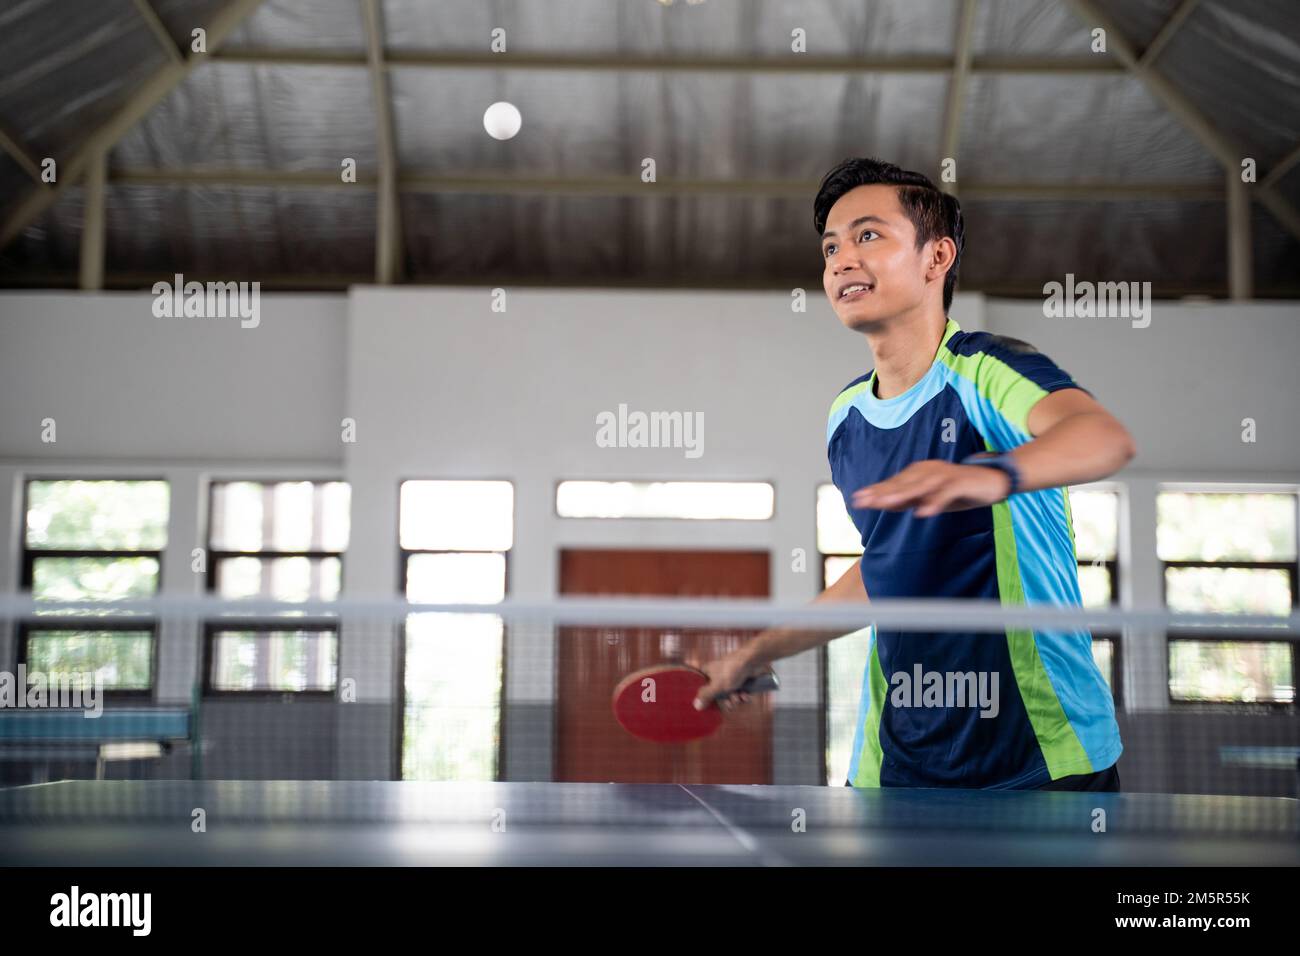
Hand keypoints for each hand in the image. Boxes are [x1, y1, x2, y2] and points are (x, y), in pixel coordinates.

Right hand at [693, 648, 766, 712]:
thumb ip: (706, 696)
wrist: (754, 661)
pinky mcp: (740, 680)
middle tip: (730, 705)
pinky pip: (738, 692)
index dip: (703, 696)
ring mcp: (729, 677)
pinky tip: (745, 695)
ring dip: (735, 699)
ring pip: (729, 694)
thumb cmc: (732, 671)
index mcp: (707, 672)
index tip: (706, 705)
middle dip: (725, 701)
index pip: (700, 685)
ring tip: (739, 697)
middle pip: (716, 694)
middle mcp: (716, 674)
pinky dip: (742, 695)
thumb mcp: (716, 686)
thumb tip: (696, 706)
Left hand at [851, 460, 1010, 516]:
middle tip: (864, 501)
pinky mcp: (961, 482)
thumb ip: (910, 500)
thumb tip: (884, 504)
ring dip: (903, 495)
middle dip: (882, 493)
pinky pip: (946, 493)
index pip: (894, 483)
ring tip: (886, 505)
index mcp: (921, 473)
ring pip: (920, 486)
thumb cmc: (960, 490)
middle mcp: (930, 471)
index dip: (876, 491)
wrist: (994, 480)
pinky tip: (924, 513)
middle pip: (902, 483)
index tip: (857, 499)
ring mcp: (945, 475)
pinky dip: (935, 502)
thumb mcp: (931, 498)